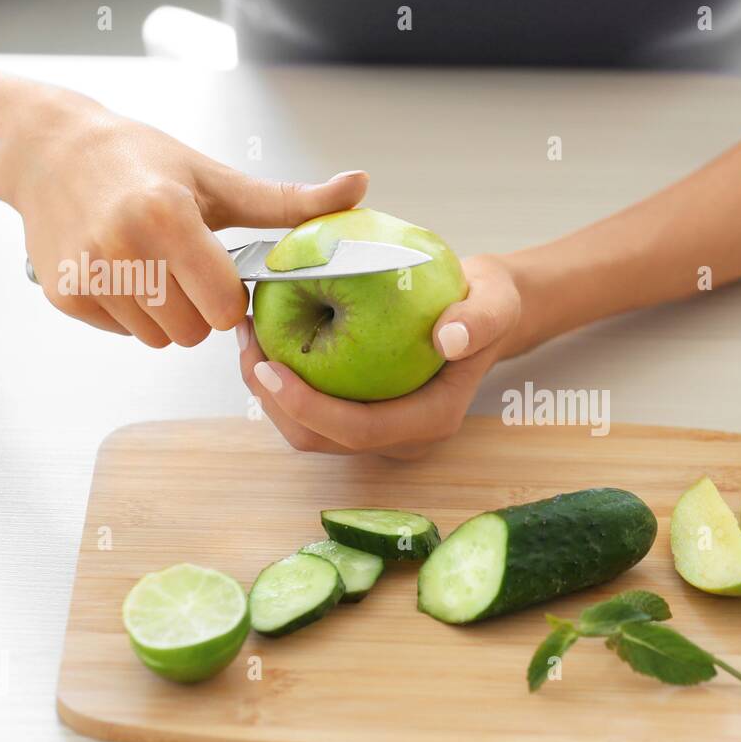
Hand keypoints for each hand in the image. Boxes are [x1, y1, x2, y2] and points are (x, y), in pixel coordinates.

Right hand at [14, 101, 367, 346]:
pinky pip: (126, 334)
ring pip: (161, 340)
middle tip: (186, 266)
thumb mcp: (219, 180)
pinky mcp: (65, 296)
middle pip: (194, 332)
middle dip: (201, 309)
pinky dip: (131, 312)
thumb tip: (360, 186)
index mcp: (165, 217)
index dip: (232, 295)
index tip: (222, 268)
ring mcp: (87, 276)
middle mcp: (119, 247)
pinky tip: (121, 270)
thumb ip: (290, 201)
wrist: (51, 152)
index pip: (225, 308)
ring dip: (168, 314)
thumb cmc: (145, 164)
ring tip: (154, 265)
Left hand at [238, 254, 522, 458]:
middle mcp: (401, 436)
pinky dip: (280, 382)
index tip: (268, 366)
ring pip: (307, 431)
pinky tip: (264, 338)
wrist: (483, 311)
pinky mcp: (361, 413)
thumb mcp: (496, 301)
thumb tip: (448, 339)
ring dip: (267, 393)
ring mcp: (379, 429)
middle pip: (321, 440)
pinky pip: (310, 411)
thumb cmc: (488, 304)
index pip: (359, 429)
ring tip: (246, 337)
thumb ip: (479, 320)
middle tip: (244, 345)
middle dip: (272, 402)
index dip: (308, 407)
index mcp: (431, 419)